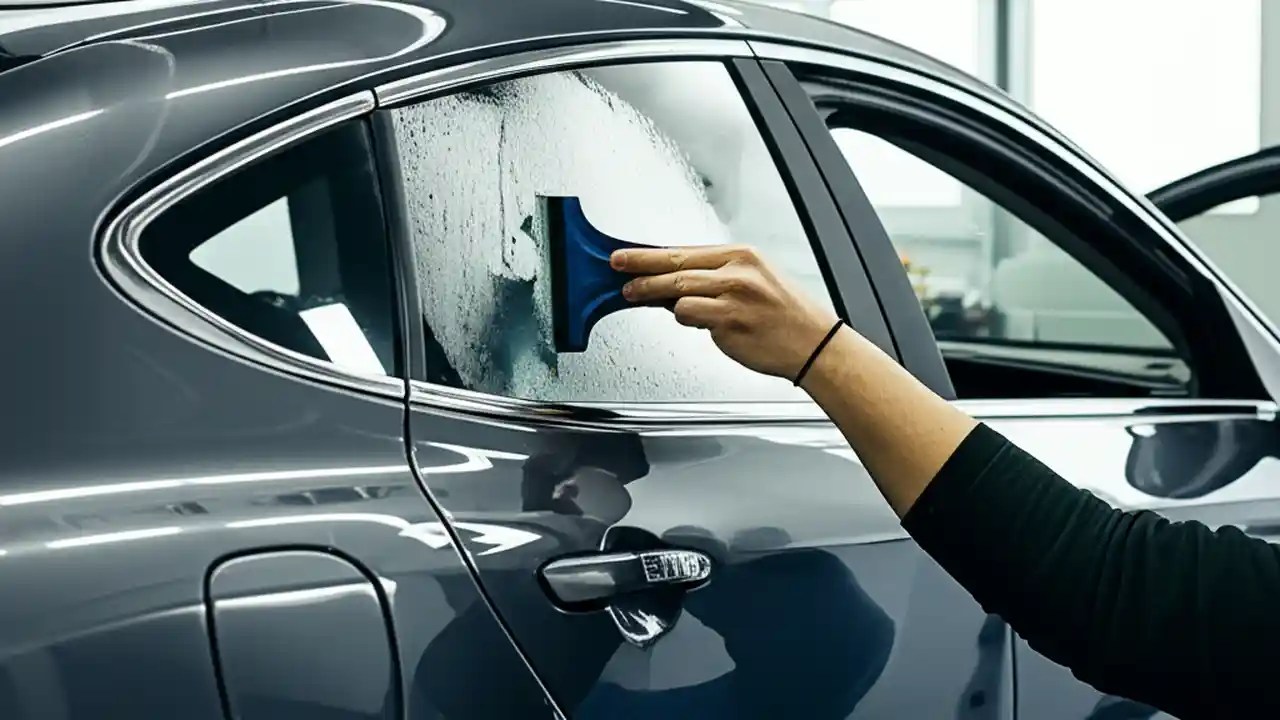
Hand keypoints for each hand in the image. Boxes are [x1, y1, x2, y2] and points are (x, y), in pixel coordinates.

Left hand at [613, 245, 839, 380]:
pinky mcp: (730, 322)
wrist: (813, 343)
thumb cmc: (783, 315)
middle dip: (640, 267)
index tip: (626, 255)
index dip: (649, 254)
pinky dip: (683, 319)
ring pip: (677, 292)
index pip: (684, 250)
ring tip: (635, 296)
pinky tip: (689, 321)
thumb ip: (712, 279)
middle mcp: (737, 271)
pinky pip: (690, 316)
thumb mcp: (753, 281)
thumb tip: (669, 281)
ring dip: (652, 295)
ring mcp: (733, 296)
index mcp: (741, 255)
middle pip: (675, 266)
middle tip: (616, 268)